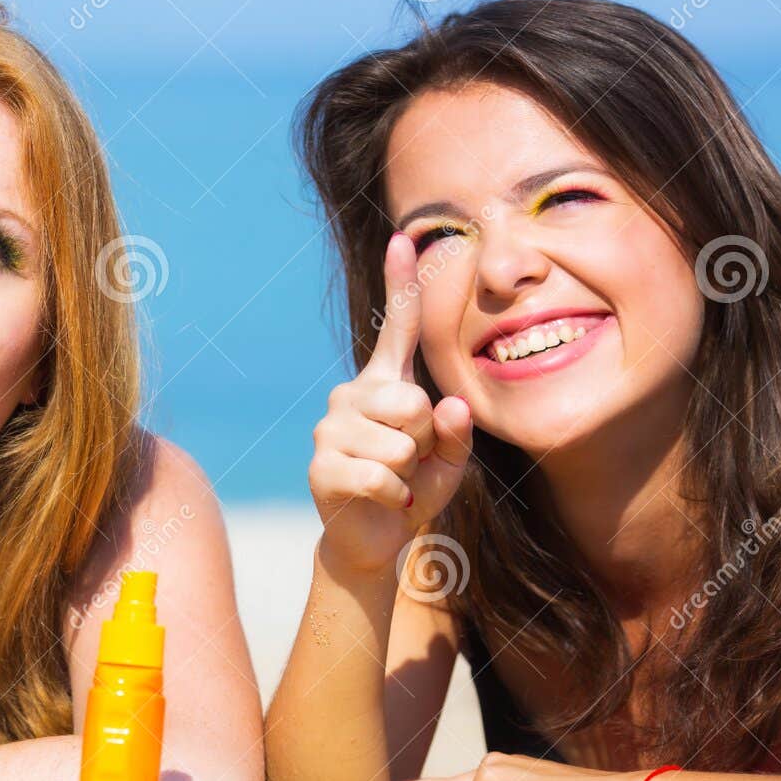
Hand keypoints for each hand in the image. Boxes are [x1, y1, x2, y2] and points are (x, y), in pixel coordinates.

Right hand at [308, 232, 473, 574]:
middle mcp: (351, 396)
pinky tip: (387, 501)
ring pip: (400, 443)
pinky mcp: (322, 465)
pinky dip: (397, 496)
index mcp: (386, 384)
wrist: (375, 540)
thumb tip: (448, 405)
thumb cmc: (416, 489)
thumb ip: (458, 431)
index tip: (404, 239)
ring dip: (411, 471)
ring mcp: (331, 429)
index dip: (401, 283)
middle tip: (412, 461)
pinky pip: (382, 475)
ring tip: (397, 481)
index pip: (397, 328)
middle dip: (427, 440)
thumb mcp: (451, 460)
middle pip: (412, 402)